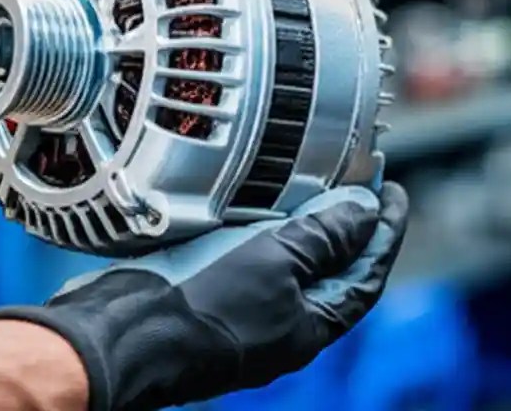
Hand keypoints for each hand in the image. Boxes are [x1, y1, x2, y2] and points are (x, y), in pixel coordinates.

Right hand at [0, 182, 409, 410]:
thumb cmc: (198, 306)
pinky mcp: (202, 292)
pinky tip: (248, 200)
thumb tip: (365, 211)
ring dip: (299, 222)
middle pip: (328, 270)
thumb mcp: (276, 261)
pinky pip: (243, 258)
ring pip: (284, 263)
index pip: (366, 275)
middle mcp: (278, 324)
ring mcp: (239, 311)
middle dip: (345, 224)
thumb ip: (324, 236)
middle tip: (354, 178)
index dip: (385, 232)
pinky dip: (256, 227)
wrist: (118, 331)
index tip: (393, 191)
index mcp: (307, 327)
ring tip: (308, 179)